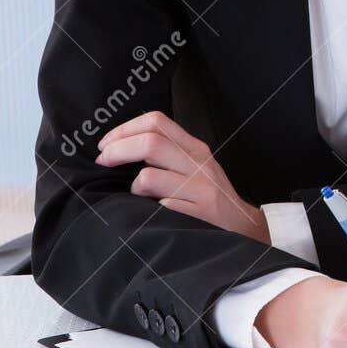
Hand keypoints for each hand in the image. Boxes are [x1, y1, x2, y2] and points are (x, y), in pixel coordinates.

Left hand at [98, 110, 267, 243]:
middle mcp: (198, 163)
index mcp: (193, 147)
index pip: (156, 122)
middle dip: (117, 151)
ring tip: (137, 195)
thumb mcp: (194, 166)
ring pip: (149, 177)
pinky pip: (160, 208)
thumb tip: (120, 146)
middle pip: (150, 143)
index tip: (106, 144)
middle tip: (103, 163)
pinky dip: (148, 211)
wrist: (243, 226)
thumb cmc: (209, 196)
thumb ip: (166, 152)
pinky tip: (153, 214)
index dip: (124, 129)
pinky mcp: (199, 214)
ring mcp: (200, 188)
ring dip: (133, 186)